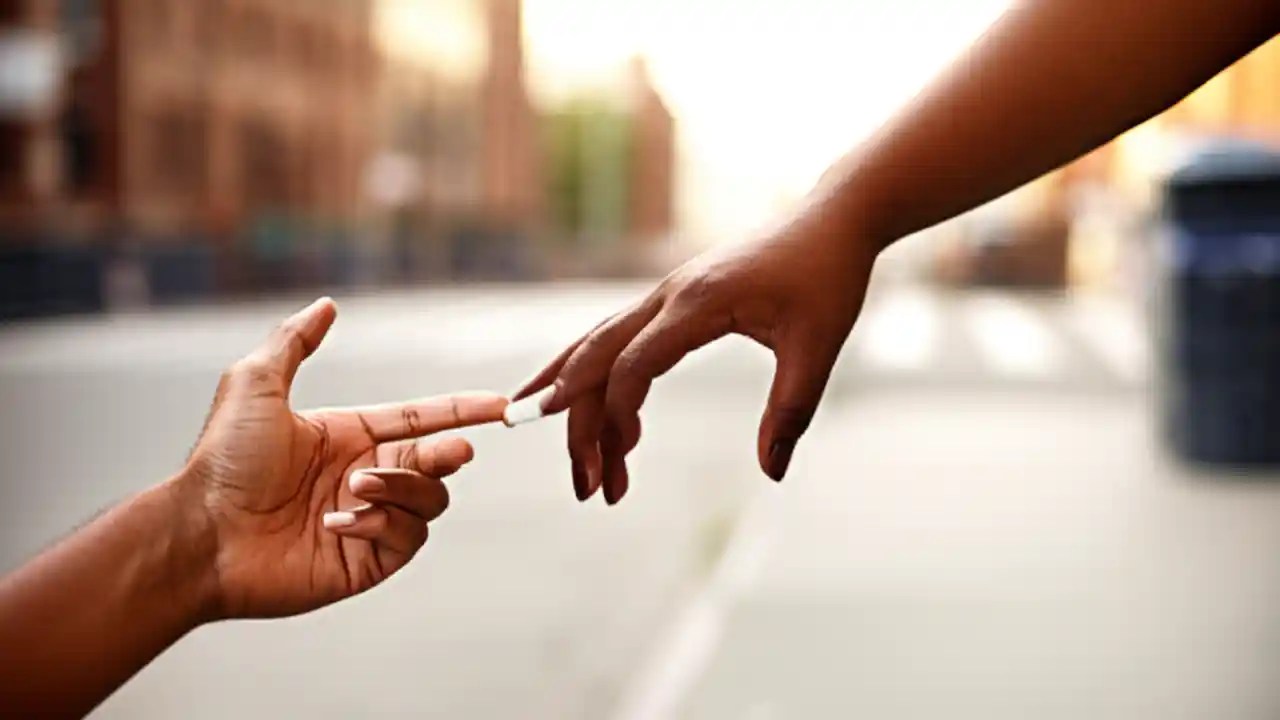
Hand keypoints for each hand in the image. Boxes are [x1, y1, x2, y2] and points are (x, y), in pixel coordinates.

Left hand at [179, 298, 506, 618]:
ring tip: (356, 486)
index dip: (461, 411)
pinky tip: (337, 523)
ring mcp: (368, 519)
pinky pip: (404, 539)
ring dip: (401, 487)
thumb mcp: (254, 385)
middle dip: (449, 454)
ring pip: (428, 500)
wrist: (201, 534)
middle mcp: (365, 475)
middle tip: (454, 452)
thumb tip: (326, 304)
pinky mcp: (365, 560)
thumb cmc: (222, 462)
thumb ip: (294, 342)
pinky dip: (379, 525)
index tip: (499, 405)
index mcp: (350, 436)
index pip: (422, 419)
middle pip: (436, 461)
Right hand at [514, 202, 876, 502]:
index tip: (615, 467)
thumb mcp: (819, 347)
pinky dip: (593, 375)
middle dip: (579, 423)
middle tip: (584, 486)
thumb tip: (771, 473)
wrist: (831, 220)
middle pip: (598, 359)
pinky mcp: (673, 300)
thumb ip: (791, 411)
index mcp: (696, 304)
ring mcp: (665, 295)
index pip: (631, 366)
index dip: (614, 417)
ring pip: (597, 346)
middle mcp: (668, 295)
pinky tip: (593, 411)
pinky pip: (617, 339)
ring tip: (564, 453)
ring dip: (573, 397)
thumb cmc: (827, 277)